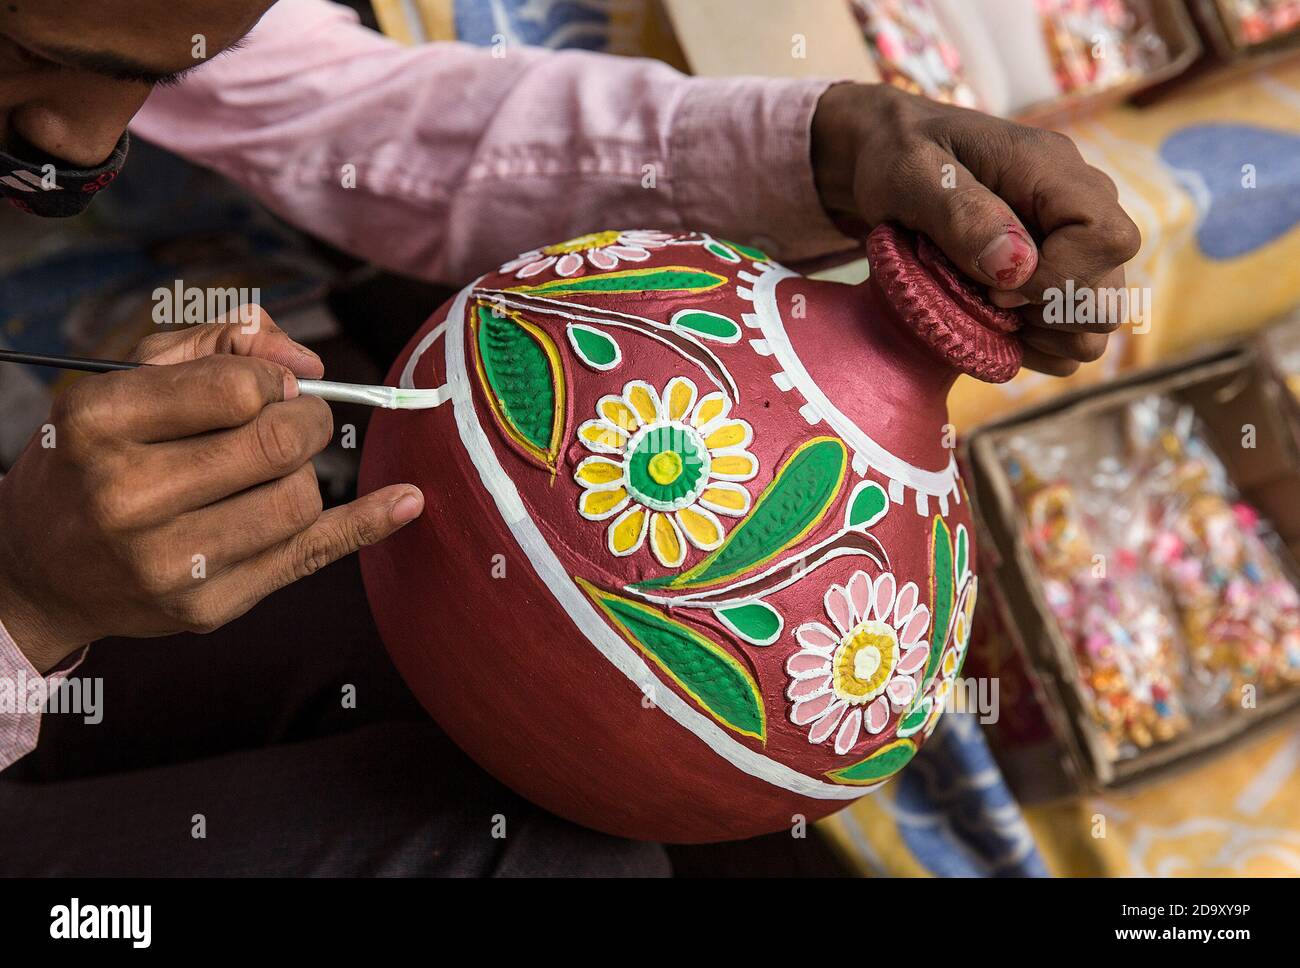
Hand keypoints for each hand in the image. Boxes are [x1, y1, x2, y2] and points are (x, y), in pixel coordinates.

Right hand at [0, 311, 423, 671]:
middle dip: (308, 420)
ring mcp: (166, 563)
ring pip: (299, 500)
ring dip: (305, 474)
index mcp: (97, 423)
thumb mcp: (127, 380)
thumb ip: (216, 345)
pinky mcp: (206, 609)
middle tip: (298, 419)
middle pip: (278, 444)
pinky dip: (366, 524)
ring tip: (271, 470)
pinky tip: (407, 502)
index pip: (236, 387)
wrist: (40, 569)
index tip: (270, 387)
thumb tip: (305, 360)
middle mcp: (126, 496)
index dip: (274, 380)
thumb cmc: (95, 458)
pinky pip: (310, 557)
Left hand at [811, 83, 1141, 375]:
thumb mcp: (908, 172)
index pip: (1107, 238)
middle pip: (1109, 293)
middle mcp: (1078, 208)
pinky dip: (1036, 348)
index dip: (1056, 279)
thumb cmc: (895, 158)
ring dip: (1043, 336)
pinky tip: (993, 328)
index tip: (993, 289)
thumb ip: (959, 212)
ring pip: (1097, 322)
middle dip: (1046, 315)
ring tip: (987, 313)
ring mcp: (1073, 247)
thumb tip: (1016, 266)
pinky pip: (1073, 339)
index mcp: (1052, 171)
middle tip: (985, 301)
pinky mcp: (1055, 279)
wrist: (888, 156)